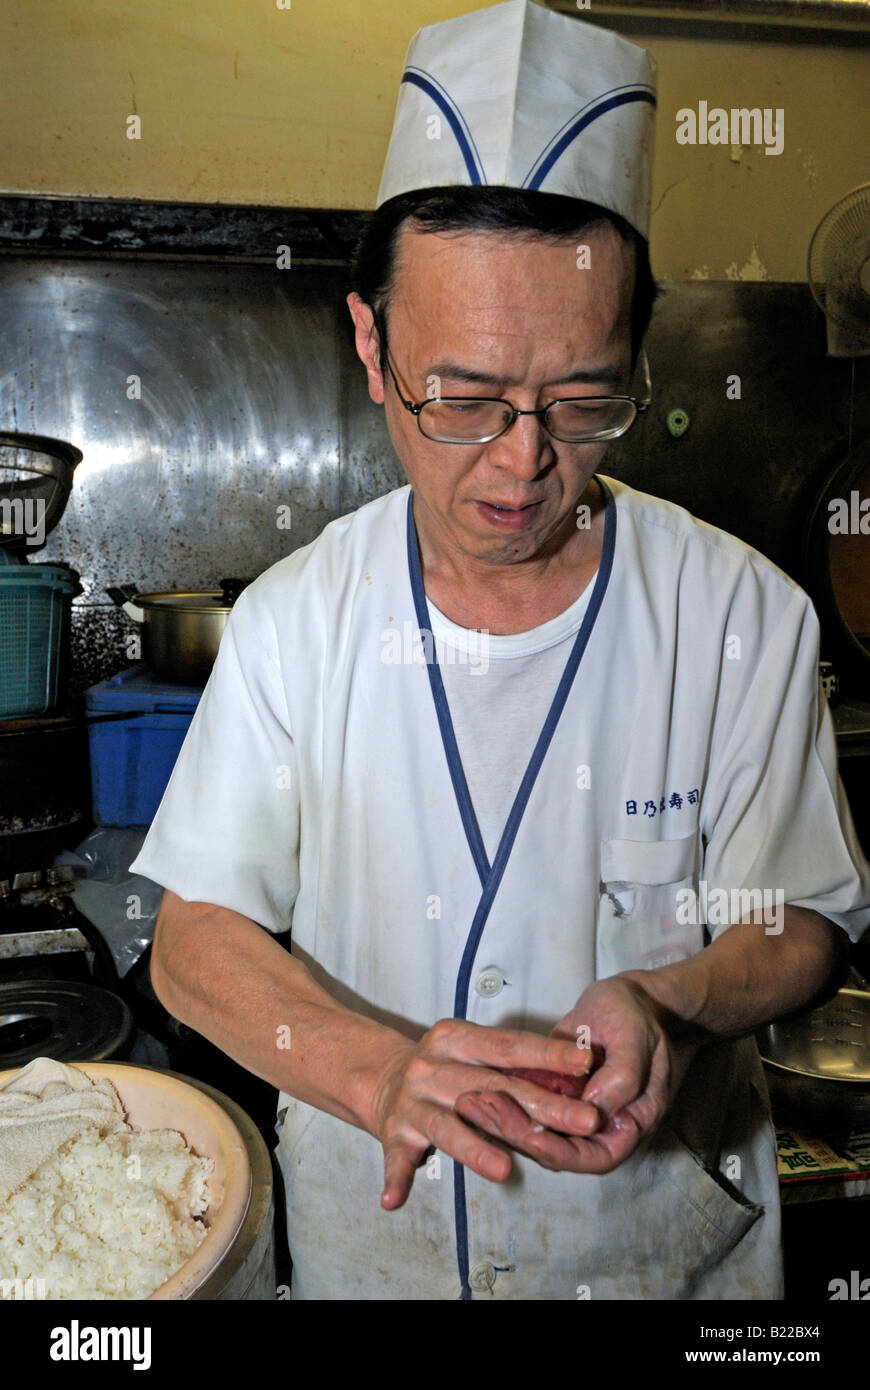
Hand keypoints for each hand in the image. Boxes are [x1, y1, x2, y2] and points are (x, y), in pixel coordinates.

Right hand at [369, 1018, 596, 1209]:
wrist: (381, 1077)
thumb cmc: (445, 1067)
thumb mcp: (474, 1052)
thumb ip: (514, 1065)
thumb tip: (579, 1071)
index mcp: (457, 1040)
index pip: (508, 1046)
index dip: (547, 1054)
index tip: (585, 1061)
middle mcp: (433, 1067)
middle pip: (492, 1089)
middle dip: (541, 1106)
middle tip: (585, 1121)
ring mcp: (413, 1101)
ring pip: (447, 1127)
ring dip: (475, 1150)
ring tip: (503, 1171)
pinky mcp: (393, 1133)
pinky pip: (395, 1159)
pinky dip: (396, 1178)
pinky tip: (395, 1200)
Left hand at [454, 976, 699, 1174]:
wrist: (628, 997)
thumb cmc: (638, 1018)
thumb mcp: (637, 1040)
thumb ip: (621, 1077)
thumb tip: (594, 1110)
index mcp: (628, 1124)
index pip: (593, 1157)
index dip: (559, 1150)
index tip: (530, 1136)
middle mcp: (598, 1127)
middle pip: (556, 1148)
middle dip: (517, 1133)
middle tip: (483, 1108)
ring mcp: (572, 1110)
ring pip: (536, 1128)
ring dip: (502, 1118)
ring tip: (468, 1099)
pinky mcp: (553, 1092)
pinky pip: (525, 1105)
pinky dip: (503, 1099)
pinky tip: (474, 1087)